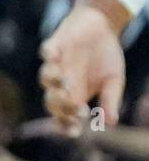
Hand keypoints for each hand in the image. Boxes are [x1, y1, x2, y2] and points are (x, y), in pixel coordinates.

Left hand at [40, 1, 127, 132]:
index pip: (64, 116)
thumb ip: (110, 100)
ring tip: (66, 83)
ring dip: (53, 82)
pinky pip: (47, 50)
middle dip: (62, 106)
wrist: (101, 27)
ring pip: (45, 77)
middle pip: (52, 101)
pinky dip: (49, 53)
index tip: (73, 133)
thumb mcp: (113, 81)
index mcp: (75, 95)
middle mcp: (62, 83)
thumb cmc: (105, 56)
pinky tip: (54, 56)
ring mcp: (56, 64)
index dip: (65, 125)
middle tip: (78, 108)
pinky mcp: (55, 44)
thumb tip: (110, 123)